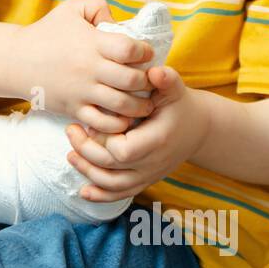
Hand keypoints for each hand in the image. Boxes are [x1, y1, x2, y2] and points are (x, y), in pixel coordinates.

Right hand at [8, 0, 154, 133]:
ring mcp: (81, 92)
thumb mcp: (72, 9)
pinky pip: (102, 123)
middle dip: (147, 81)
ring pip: (122, 106)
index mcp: (91, 43)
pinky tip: (122, 117)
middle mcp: (89, 69)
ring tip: (144, 103)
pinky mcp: (73, 109)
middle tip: (149, 80)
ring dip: (140, 106)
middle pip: (132, 80)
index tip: (145, 53)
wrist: (15, 60)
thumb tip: (121, 24)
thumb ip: (100, 7)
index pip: (131, 49)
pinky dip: (117, 123)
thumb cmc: (46, 33)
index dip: (145, 51)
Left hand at [64, 66, 209, 200]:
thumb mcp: (174, 89)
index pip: (122, 151)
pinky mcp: (145, 181)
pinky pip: (121, 194)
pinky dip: (101, 195)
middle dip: (86, 152)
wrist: (198, 129)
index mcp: (157, 140)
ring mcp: (148, 175)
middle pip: (111, 169)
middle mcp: (152, 163)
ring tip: (70, 155)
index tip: (93, 121)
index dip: (103, 139)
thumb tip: (154, 72)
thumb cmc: (180, 105)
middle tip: (71, 130)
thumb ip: (166, 79)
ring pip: (113, 185)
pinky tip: (84, 191)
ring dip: (88, 172)